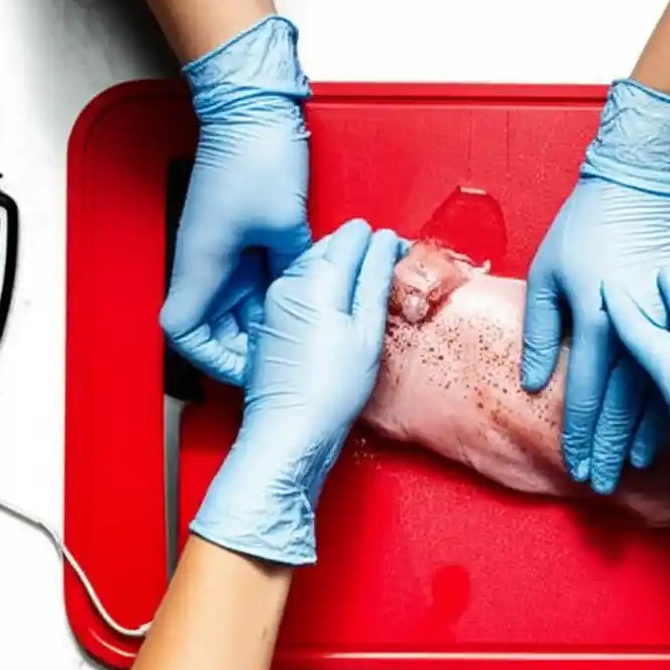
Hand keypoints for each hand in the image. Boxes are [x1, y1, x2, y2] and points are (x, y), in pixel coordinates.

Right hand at [160, 16, 312, 385]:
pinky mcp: (237, 236)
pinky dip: (272, 293)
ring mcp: (219, 249)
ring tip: (297, 331)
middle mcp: (204, 261)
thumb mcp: (286, 224)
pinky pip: (251, 279)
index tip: (245, 367)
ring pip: (236, 304)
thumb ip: (295, 267)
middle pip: (213, 326)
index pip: (182, 331)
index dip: (209, 359)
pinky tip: (301, 296)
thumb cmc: (254, 155)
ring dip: (261, 319)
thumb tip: (308, 293)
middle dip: (245, 345)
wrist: (250, 108)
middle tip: (280, 355)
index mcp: (203, 264)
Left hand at [190, 220, 402, 564]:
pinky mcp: (268, 319)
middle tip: (388, 280)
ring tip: (366, 300)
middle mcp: (288, 280)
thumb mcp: (367, 333)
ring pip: (314, 264)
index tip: (401, 257)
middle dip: (361, 253)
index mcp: (316, 278)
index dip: (382, 241)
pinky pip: (300, 288)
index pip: (354, 234)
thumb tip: (386, 241)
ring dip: (341, 271)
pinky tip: (338, 318)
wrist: (286, 434)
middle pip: (331, 245)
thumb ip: (376, 279)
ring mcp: (273, 299)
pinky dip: (322, 291)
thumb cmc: (331, 390)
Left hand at [521, 79, 669, 494]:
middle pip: (621, 405)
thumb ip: (542, 331)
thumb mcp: (549, 271)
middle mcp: (637, 328)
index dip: (580, 434)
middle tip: (598, 481)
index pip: (586, 392)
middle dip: (607, 447)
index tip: (575, 464)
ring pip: (656, 396)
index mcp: (596, 318)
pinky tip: (666, 430)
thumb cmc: (592, 222)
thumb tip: (536, 381)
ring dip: (640, 436)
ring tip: (628, 467)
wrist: (652, 182)